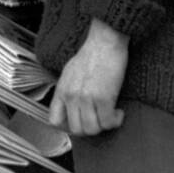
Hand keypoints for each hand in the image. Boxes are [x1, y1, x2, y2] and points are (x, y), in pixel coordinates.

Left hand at [48, 19, 128, 136]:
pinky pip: (108, 122)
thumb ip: (68, 92)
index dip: (68, 126)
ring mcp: (86, 98)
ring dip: (104, 126)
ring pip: (92, 129)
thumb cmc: (90, 55)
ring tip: (110, 116)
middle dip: (90, 128)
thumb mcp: (70, 73)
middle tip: (100, 120)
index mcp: (61, 90)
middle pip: (77, 129)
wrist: (104, 42)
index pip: (55, 120)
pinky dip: (115, 121)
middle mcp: (71, 96)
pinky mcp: (103, 98)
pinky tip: (118, 113)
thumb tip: (72, 109)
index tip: (80, 122)